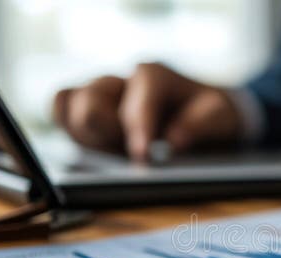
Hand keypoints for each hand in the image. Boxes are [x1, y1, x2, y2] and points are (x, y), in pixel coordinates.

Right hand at [52, 63, 242, 161]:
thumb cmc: (210, 113)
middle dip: (106, 133)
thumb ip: (201, 124)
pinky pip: (60, 108)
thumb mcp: (220, 117)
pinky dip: (68, 128)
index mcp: (153, 77)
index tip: (144, 157)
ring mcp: (101, 94)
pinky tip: (93, 150)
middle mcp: (121, 80)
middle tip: (129, 154)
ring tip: (112, 153)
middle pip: (89, 102)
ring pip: (68, 105)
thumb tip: (175, 140)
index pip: (135, 103)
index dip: (138, 132)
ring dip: (85, 135)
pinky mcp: (88, 109)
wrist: (204, 112)